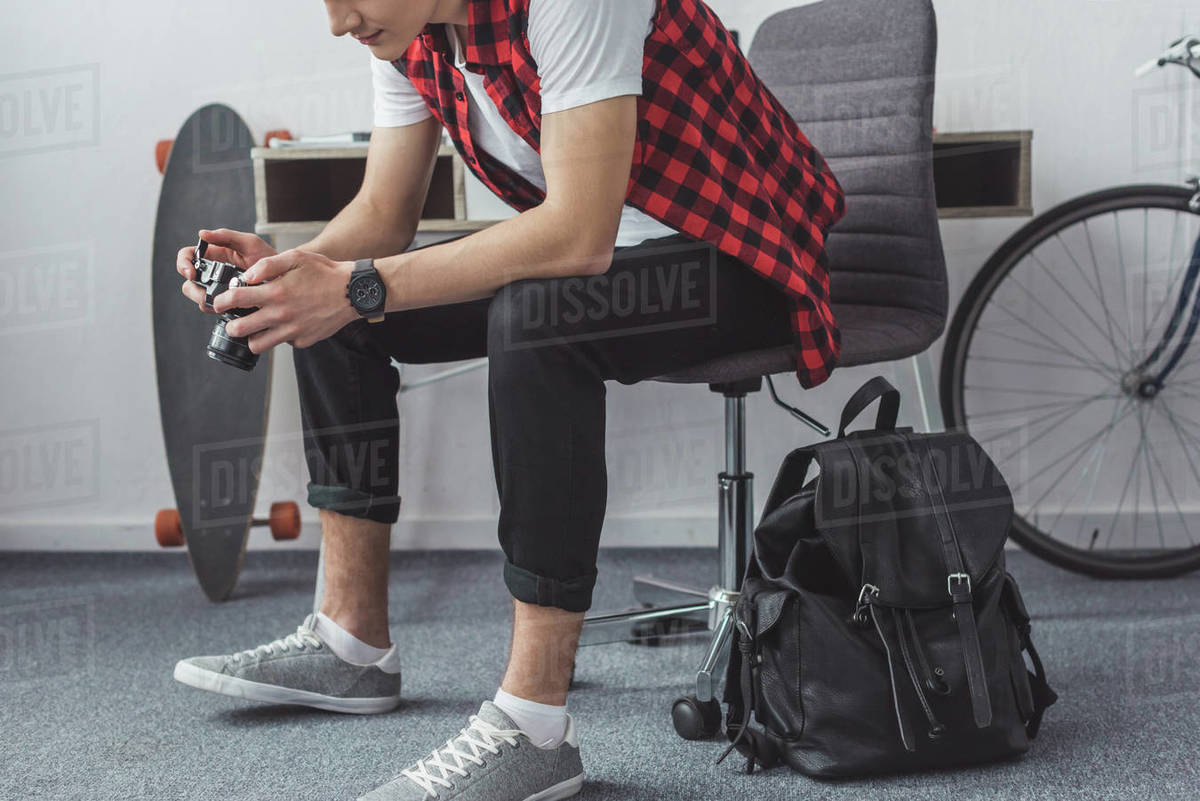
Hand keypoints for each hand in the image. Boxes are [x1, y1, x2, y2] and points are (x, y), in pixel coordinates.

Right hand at [177, 228, 276, 313]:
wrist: (289, 279)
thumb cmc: (270, 258)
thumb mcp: (250, 243)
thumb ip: (227, 236)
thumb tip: (202, 234)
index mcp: (216, 255)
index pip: (188, 256)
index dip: (183, 264)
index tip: (191, 273)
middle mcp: (215, 273)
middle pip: (189, 281)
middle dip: (193, 289)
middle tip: (206, 294)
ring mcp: (222, 290)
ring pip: (200, 298)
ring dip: (204, 301)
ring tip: (219, 303)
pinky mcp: (230, 304)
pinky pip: (215, 310)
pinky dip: (218, 311)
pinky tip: (230, 310)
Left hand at [211, 249, 359, 352]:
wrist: (354, 292)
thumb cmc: (325, 272)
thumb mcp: (296, 257)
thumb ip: (267, 265)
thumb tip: (246, 276)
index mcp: (275, 292)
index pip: (234, 300)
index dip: (220, 301)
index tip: (219, 302)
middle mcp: (281, 315)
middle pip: (239, 329)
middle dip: (231, 325)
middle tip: (234, 320)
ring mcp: (292, 331)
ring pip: (257, 345)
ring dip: (252, 337)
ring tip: (256, 328)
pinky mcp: (303, 341)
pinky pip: (283, 343)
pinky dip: (280, 336)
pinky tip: (287, 324)